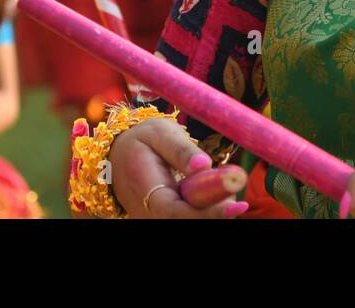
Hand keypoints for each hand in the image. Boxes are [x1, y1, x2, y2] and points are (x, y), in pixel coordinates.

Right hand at [105, 117, 247, 218]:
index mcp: (145, 190)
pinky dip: (206, 208)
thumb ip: (180, 149)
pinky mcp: (166, 218)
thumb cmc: (141, 141)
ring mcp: (156, 219)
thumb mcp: (158, 133)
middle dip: (217, 210)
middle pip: (188, 221)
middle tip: (236, 189)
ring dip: (212, 208)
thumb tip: (204, 165)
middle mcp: (149, 214)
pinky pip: (189, 217)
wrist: (117, 156)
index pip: (177, 212)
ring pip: (191, 220)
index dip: (208, 213)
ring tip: (225, 185)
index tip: (238, 206)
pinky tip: (215, 192)